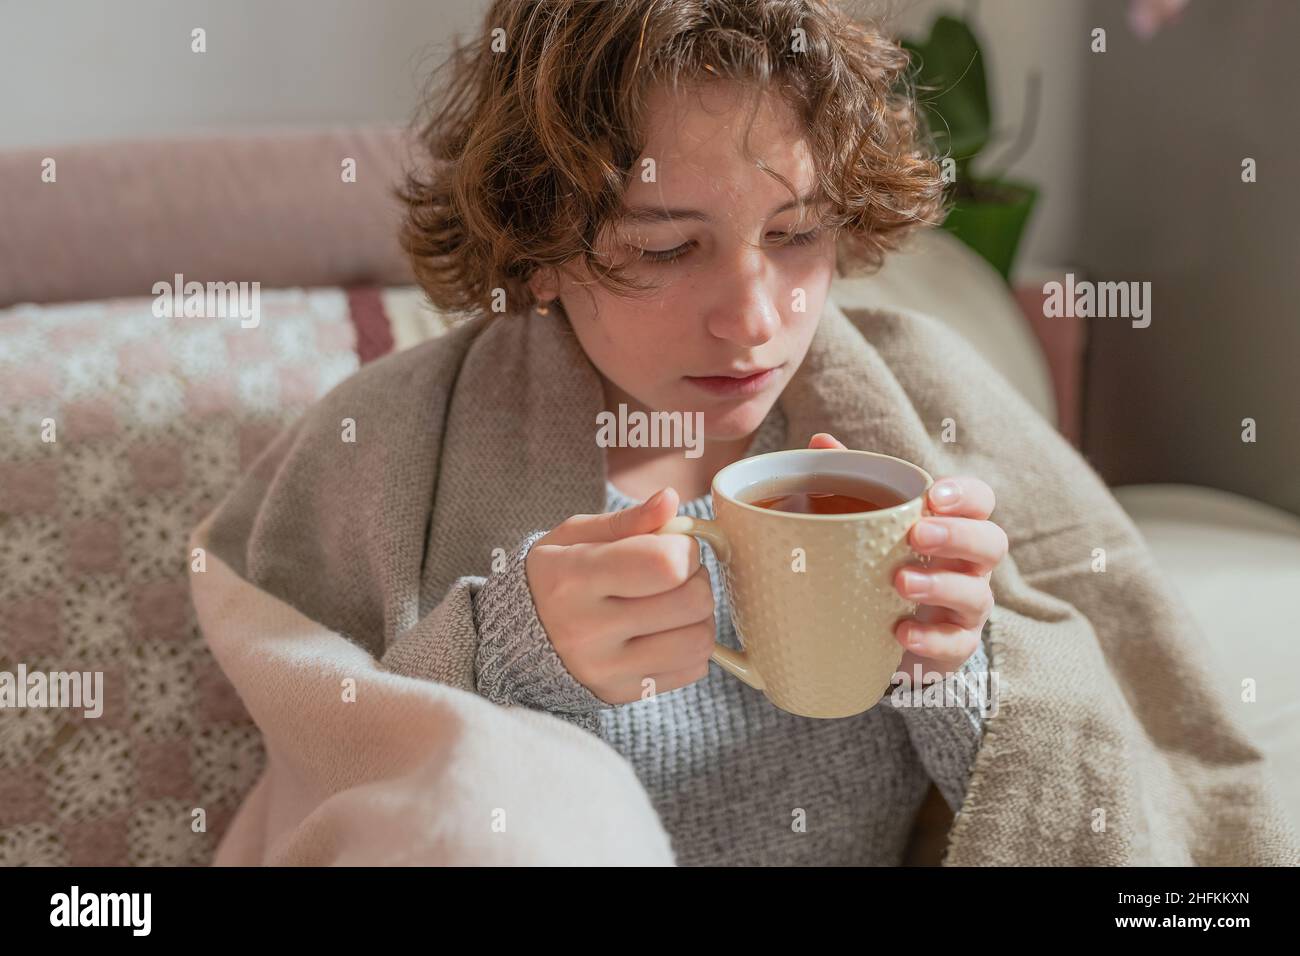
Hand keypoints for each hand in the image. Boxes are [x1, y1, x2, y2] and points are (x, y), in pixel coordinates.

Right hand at [525, 488, 715, 704]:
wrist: (515, 639)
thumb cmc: (553, 576)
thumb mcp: (576, 536)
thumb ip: (628, 520)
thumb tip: (671, 500)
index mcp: (575, 578)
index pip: (665, 564)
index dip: (685, 548)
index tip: (672, 545)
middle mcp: (588, 630)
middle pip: (691, 601)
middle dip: (696, 578)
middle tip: (675, 573)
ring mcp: (607, 669)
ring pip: (700, 640)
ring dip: (699, 616)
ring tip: (674, 603)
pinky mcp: (623, 693)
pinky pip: (693, 670)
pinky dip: (691, 646)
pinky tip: (666, 631)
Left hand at [807, 433, 1007, 677]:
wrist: (877, 633)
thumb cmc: (877, 561)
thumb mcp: (861, 520)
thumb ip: (848, 480)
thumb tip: (820, 442)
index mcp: (952, 526)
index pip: (980, 501)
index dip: (966, 496)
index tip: (934, 495)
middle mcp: (970, 564)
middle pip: (991, 543)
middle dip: (957, 535)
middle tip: (916, 534)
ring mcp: (967, 607)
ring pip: (977, 594)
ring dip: (941, 585)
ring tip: (900, 582)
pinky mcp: (955, 646)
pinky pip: (957, 644)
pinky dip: (932, 638)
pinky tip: (901, 631)